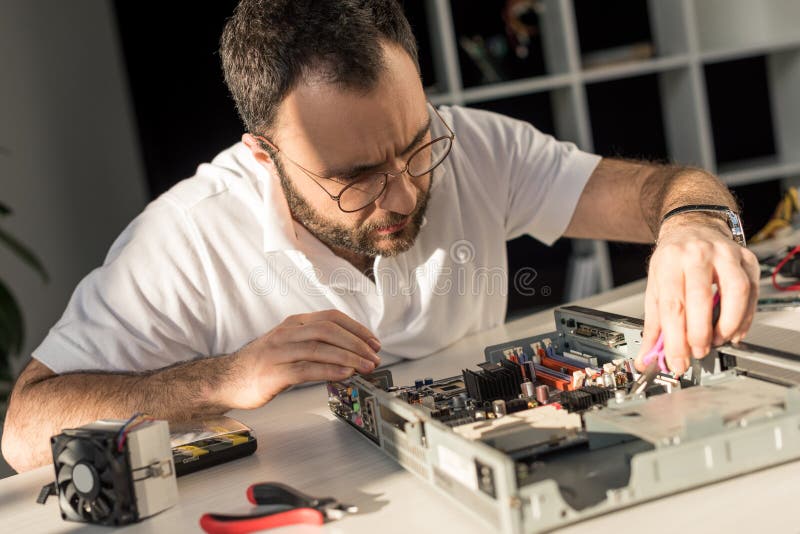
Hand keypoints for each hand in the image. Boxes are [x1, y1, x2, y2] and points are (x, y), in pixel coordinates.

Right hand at [222, 310, 381, 408]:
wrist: (226, 380)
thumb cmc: (262, 364)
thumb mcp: (289, 345)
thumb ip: (314, 344)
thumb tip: (349, 352)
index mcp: (294, 323)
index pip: (331, 318)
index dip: (356, 329)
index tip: (373, 342)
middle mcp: (287, 333)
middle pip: (328, 330)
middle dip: (356, 343)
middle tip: (374, 357)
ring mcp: (279, 352)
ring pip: (320, 348)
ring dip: (348, 357)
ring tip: (366, 367)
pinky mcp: (273, 373)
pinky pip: (306, 369)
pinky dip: (329, 370)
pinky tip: (344, 375)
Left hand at [634, 216, 759, 374]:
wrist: (693, 227)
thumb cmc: (673, 259)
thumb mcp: (655, 286)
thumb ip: (653, 325)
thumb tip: (648, 357)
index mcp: (669, 261)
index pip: (672, 305)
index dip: (675, 339)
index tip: (677, 361)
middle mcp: (698, 254)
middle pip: (701, 297)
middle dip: (700, 333)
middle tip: (698, 352)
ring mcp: (725, 254)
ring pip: (736, 292)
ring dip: (728, 324)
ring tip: (718, 341)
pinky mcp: (747, 258)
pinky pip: (752, 291)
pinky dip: (745, 317)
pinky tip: (734, 331)